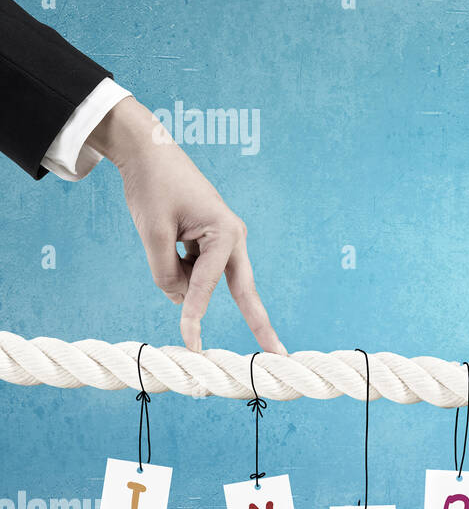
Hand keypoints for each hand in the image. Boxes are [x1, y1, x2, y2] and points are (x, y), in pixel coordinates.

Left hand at [87, 97, 285, 353]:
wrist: (150, 154)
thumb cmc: (153, 188)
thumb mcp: (152, 233)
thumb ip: (165, 274)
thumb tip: (178, 302)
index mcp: (226, 233)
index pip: (208, 284)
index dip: (194, 315)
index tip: (191, 345)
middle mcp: (234, 239)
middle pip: (244, 290)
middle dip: (259, 322)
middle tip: (279, 355)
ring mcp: (226, 241)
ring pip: (204, 280)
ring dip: (179, 272)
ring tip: (164, 233)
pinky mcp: (213, 243)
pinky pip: (195, 270)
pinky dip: (178, 265)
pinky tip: (169, 235)